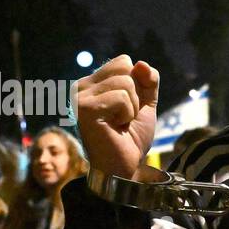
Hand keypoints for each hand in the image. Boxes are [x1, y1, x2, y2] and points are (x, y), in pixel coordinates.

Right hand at [75, 55, 158, 178]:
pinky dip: (126, 114)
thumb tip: (141, 63)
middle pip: (125, 70)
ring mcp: (80, 97)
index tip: (127, 108)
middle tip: (123, 118)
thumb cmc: (132, 138)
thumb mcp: (145, 104)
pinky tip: (114, 127)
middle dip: (135, 97)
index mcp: (92, 83)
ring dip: (131, 108)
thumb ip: (148, 82)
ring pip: (125, 83)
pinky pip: (121, 97)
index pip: (123, 62)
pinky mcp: (85, 108)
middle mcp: (81, 87)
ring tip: (118, 124)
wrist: (126, 166)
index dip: (137, 86)